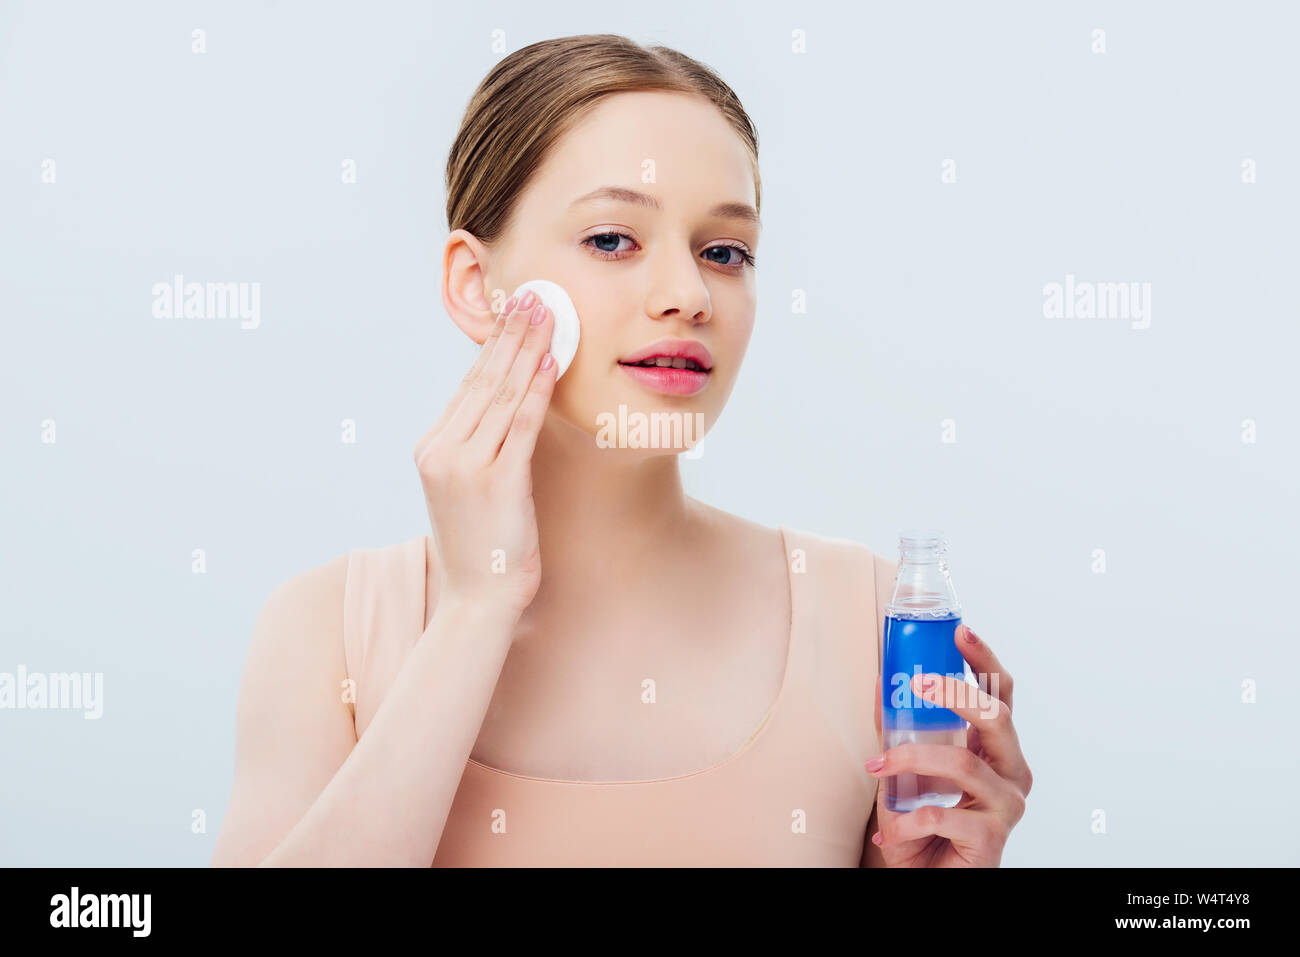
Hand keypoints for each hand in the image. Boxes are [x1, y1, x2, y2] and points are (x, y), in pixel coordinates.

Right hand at [413, 292, 556, 619]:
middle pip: (484, 380)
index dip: (495, 346)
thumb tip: (509, 409)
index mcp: (432, 449)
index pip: (469, 386)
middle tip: (533, 295)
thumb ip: (480, 449)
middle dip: (511, 334)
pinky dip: (538, 389)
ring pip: (503, 394)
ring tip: (548, 314)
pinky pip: (521, 424)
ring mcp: (466, 465)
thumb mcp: (471, 490)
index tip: (514, 313)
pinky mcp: (495, 481)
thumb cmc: (484, 548)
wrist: (477, 600)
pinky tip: (552, 361)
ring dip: (528, 349)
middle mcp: (442, 450)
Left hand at [867, 623, 1031, 866]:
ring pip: (964, 763)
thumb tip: (881, 683)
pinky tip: (890, 830)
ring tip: (876, 765)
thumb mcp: (912, 769)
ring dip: (911, 759)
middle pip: (998, 718)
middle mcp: (1011, 772)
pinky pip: (942, 816)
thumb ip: (902, 730)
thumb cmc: (928, 822)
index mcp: (997, 749)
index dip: (984, 659)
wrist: (931, 876)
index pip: (1000, 694)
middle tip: (920, 683)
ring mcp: (1006, 806)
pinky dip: (906, 819)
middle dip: (958, 693)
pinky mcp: (991, 839)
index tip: (961, 630)